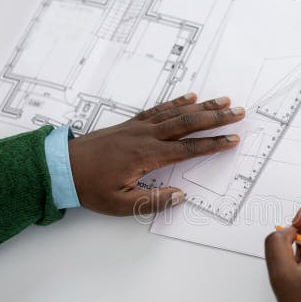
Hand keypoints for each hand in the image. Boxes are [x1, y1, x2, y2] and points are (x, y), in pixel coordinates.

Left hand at [68, 93, 243, 215]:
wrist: (61, 166)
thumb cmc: (89, 187)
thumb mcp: (120, 204)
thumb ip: (153, 200)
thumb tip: (180, 196)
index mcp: (147, 156)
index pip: (188, 149)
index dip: (213, 145)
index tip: (233, 140)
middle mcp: (146, 136)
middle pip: (188, 123)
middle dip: (216, 118)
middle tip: (238, 112)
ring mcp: (138, 127)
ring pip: (176, 113)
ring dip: (202, 107)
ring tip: (223, 101)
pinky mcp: (130, 124)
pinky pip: (158, 109)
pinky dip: (175, 102)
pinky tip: (188, 97)